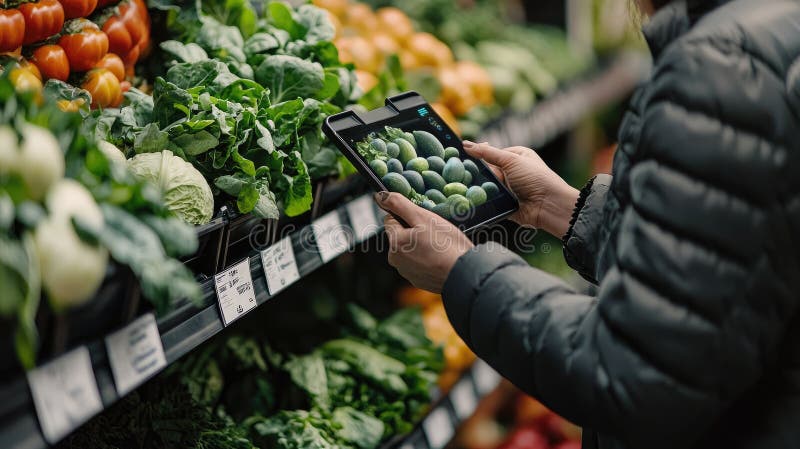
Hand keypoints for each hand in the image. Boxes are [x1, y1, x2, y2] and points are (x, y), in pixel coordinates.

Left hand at [375, 192, 473, 292]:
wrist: (465, 274)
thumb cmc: (447, 246)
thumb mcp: (423, 217)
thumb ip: (399, 204)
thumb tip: (381, 196)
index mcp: (395, 243)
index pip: (390, 219)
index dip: (407, 215)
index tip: (422, 219)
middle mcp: (396, 260)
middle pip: (400, 235)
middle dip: (414, 231)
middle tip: (434, 233)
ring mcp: (407, 272)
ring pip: (410, 249)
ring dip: (421, 245)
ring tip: (439, 246)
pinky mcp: (418, 280)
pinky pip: (419, 263)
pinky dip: (427, 258)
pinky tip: (440, 257)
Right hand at [463, 141, 578, 237]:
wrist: (548, 206)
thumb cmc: (535, 177)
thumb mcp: (511, 160)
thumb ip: (488, 153)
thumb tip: (466, 144)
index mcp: (516, 156)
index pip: (491, 154)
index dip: (479, 156)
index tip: (463, 157)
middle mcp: (512, 171)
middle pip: (488, 170)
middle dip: (481, 173)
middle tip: (469, 174)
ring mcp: (508, 188)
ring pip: (487, 185)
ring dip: (482, 187)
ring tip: (472, 187)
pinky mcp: (504, 203)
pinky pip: (490, 199)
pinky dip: (484, 199)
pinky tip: (475, 198)